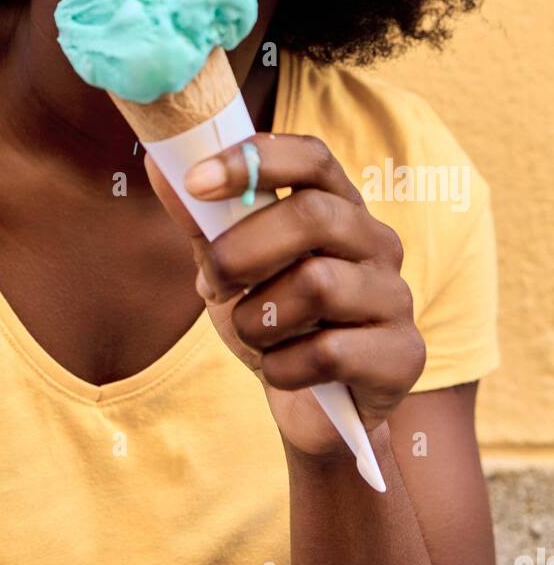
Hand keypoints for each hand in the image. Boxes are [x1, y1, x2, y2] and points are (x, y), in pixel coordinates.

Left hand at [143, 133, 426, 460]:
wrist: (309, 408)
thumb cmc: (272, 320)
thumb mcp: (229, 268)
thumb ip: (202, 221)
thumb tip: (161, 166)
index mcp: (336, 204)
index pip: (310, 156)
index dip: (253, 161)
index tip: (194, 181)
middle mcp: (376, 240)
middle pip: (314, 216)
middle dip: (243, 251)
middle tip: (213, 282)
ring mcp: (396, 295)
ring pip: (318, 284)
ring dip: (260, 318)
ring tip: (255, 333)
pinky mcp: (403, 354)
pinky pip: (330, 352)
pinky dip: (284, 367)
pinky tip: (282, 370)